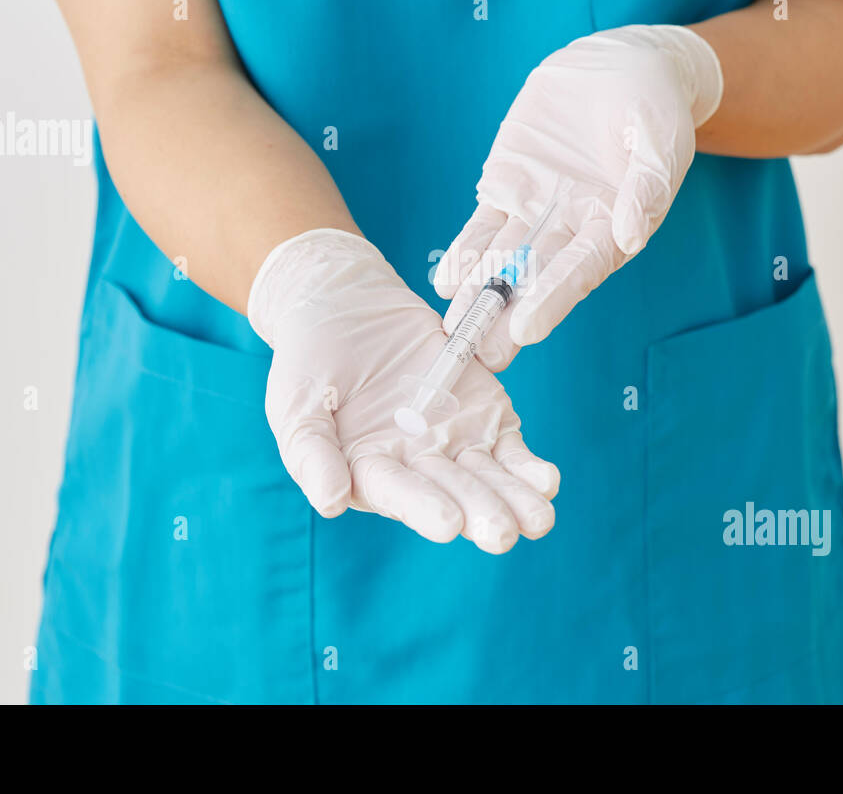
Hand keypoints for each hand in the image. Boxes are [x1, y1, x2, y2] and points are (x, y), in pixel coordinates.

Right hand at [248, 229, 558, 553]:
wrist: (347, 306)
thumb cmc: (311, 360)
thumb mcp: (296, 403)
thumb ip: (311, 452)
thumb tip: (330, 504)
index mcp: (369, 472)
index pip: (398, 494)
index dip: (422, 507)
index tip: (447, 524)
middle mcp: (416, 468)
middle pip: (452, 495)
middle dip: (479, 514)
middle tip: (503, 535)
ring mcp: (454, 443)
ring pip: (488, 479)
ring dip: (513, 500)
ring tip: (539, 519)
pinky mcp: (484, 416)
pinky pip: (510, 448)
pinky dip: (528, 467)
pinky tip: (546, 481)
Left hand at [434, 24, 722, 369]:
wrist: (623, 64)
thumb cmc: (656, 104)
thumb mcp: (660, 137)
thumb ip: (646, 185)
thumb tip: (630, 238)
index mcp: (614, 226)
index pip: (579, 270)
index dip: (552, 300)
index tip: (526, 331)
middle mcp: (573, 228)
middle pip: (536, 280)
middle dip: (506, 316)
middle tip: (478, 356)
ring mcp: (536, 209)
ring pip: (502, 260)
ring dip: (477, 295)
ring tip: (452, 329)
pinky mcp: (509, 184)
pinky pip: (482, 225)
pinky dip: (464, 252)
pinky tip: (445, 282)